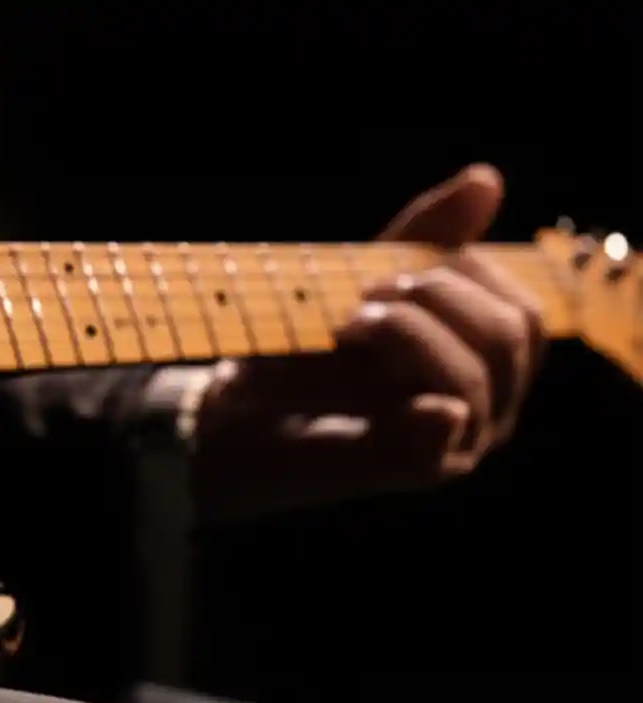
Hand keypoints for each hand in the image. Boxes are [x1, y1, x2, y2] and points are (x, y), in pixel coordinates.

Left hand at [191, 164, 544, 523]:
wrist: (235, 407)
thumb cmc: (305, 347)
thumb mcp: (367, 278)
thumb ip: (427, 234)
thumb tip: (488, 178)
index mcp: (486, 367)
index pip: (523, 311)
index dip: (465, 270)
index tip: (392, 268)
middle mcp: (486, 411)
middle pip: (512, 335)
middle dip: (437, 294)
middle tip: (366, 296)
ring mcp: (454, 445)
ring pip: (477, 374)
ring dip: (408, 328)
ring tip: (348, 325)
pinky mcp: (412, 469)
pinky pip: (446, 427)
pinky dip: (422, 393)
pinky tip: (381, 366)